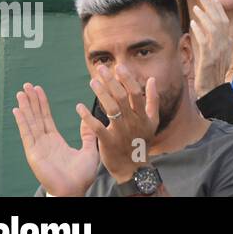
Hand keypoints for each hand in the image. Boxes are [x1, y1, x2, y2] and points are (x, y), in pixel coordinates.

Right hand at [13, 83, 99, 196]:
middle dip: (32, 101)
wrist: (74, 191)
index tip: (38, 90)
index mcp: (55, 141)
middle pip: (36, 117)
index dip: (42, 104)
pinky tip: (17, 110)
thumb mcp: (89, 150)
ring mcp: (38, 147)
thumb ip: (87, 134)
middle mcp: (44, 143)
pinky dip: (22, 122)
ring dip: (25, 107)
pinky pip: (27, 134)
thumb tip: (88, 118)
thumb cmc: (81, 176)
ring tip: (21, 92)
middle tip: (26, 85)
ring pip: (30, 122)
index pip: (46, 118)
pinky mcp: (34, 153)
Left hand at [85, 63, 159, 183]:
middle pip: (121, 97)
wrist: (133, 167)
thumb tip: (152, 79)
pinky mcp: (108, 142)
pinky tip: (79, 107)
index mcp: (143, 115)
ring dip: (101, 93)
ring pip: (110, 108)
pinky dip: (87, 117)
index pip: (135, 92)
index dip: (127, 78)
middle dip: (111, 81)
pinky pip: (97, 127)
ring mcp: (120, 132)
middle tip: (101, 68)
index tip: (118, 66)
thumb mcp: (153, 120)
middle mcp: (133, 121)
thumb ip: (153, 99)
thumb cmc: (142, 140)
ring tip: (92, 81)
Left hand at [190, 0, 232, 97]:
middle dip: (211, 7)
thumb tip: (227, 34)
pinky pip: (204, 41)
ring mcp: (218, 52)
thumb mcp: (221, 57)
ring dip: (204, 16)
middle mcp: (225, 45)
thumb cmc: (214, 75)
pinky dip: (199, 30)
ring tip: (196, 7)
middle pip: (220, 21)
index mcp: (228, 43)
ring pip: (213, 28)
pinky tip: (193, 23)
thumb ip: (222, 44)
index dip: (219, 9)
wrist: (214, 91)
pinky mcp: (208, 58)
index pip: (225, 21)